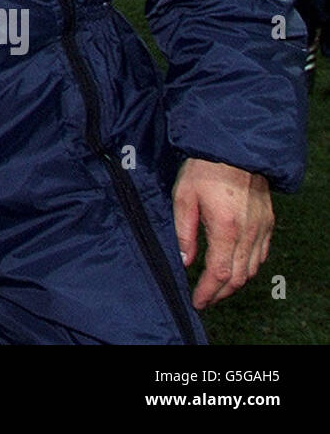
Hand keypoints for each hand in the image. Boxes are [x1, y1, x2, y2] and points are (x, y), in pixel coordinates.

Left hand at [172, 157, 272, 308]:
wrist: (234, 149)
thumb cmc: (204, 170)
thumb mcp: (184, 197)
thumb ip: (183, 232)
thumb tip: (185, 261)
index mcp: (226, 229)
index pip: (219, 274)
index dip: (208, 292)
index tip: (197, 301)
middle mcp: (249, 234)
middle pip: (237, 277)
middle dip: (220, 293)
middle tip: (204, 298)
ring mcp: (262, 229)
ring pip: (252, 269)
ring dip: (234, 282)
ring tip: (216, 287)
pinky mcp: (268, 223)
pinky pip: (261, 255)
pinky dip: (248, 267)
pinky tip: (234, 266)